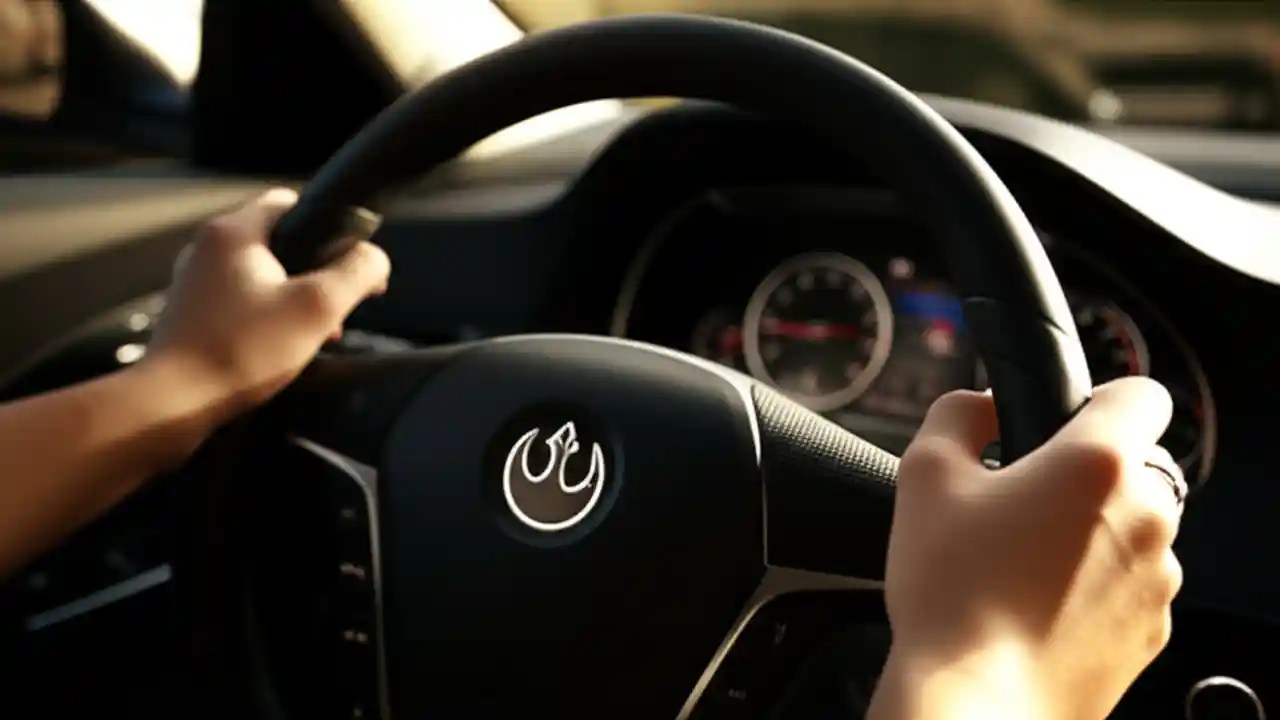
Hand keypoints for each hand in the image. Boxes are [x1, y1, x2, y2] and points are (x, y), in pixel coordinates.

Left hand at [145, 188, 389, 418]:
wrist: (174, 402)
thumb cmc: (244, 350)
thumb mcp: (318, 307)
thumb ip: (357, 273)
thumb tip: (375, 258)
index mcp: (234, 232)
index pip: (292, 203)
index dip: (330, 229)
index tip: (350, 265)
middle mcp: (207, 247)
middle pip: (280, 242)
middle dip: (316, 273)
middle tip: (336, 308)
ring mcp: (195, 280)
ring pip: (262, 275)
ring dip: (294, 298)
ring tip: (314, 334)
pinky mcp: (191, 312)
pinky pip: (242, 301)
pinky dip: (267, 316)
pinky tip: (280, 347)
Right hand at [870, 378, 1183, 719]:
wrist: (978, 699)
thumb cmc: (951, 589)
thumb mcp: (924, 475)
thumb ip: (956, 415)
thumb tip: (981, 407)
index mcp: (1098, 464)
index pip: (1141, 394)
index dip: (1100, 397)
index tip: (1063, 420)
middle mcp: (1148, 516)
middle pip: (1135, 466)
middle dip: (1086, 475)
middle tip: (1019, 502)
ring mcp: (1159, 579)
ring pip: (1136, 528)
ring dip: (1094, 531)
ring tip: (1022, 562)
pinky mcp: (1152, 630)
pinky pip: (1131, 585)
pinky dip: (1096, 585)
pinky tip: (1038, 603)